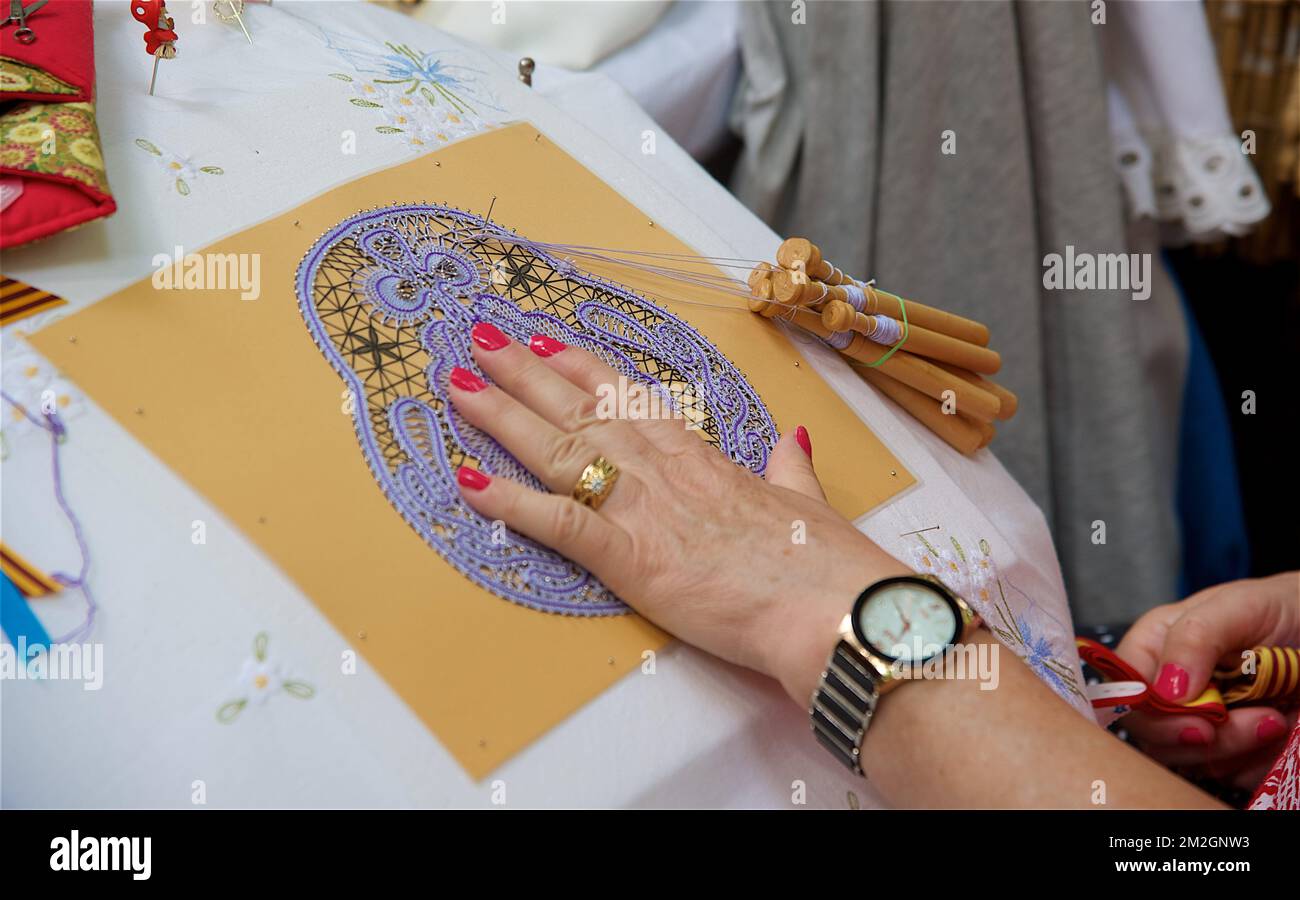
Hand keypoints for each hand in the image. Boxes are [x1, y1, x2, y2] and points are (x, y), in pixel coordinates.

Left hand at [447, 323, 908, 702]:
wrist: (830, 605)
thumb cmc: (823, 560)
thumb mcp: (806, 502)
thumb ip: (790, 468)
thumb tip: (795, 438)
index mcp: (701, 459)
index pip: (632, 400)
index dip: (584, 368)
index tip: (549, 341)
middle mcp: (664, 471)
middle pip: (583, 411)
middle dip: (526, 374)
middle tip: (480, 340)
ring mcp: (643, 510)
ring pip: (561, 450)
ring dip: (504, 417)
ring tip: (458, 385)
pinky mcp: (629, 558)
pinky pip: (559, 524)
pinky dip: (511, 503)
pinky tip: (468, 481)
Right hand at [1115, 572, 1299, 789]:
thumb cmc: (1278, 609)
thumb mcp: (1237, 606)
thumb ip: (1195, 637)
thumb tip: (1165, 689)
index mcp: (1154, 649)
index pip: (1125, 690)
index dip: (1149, 713)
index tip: (1197, 723)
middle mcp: (1168, 690)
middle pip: (1154, 735)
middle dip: (1205, 737)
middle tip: (1259, 721)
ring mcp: (1198, 722)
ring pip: (1191, 760)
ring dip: (1239, 749)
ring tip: (1279, 719)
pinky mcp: (1230, 748)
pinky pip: (1230, 773)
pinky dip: (1258, 762)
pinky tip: (1283, 732)